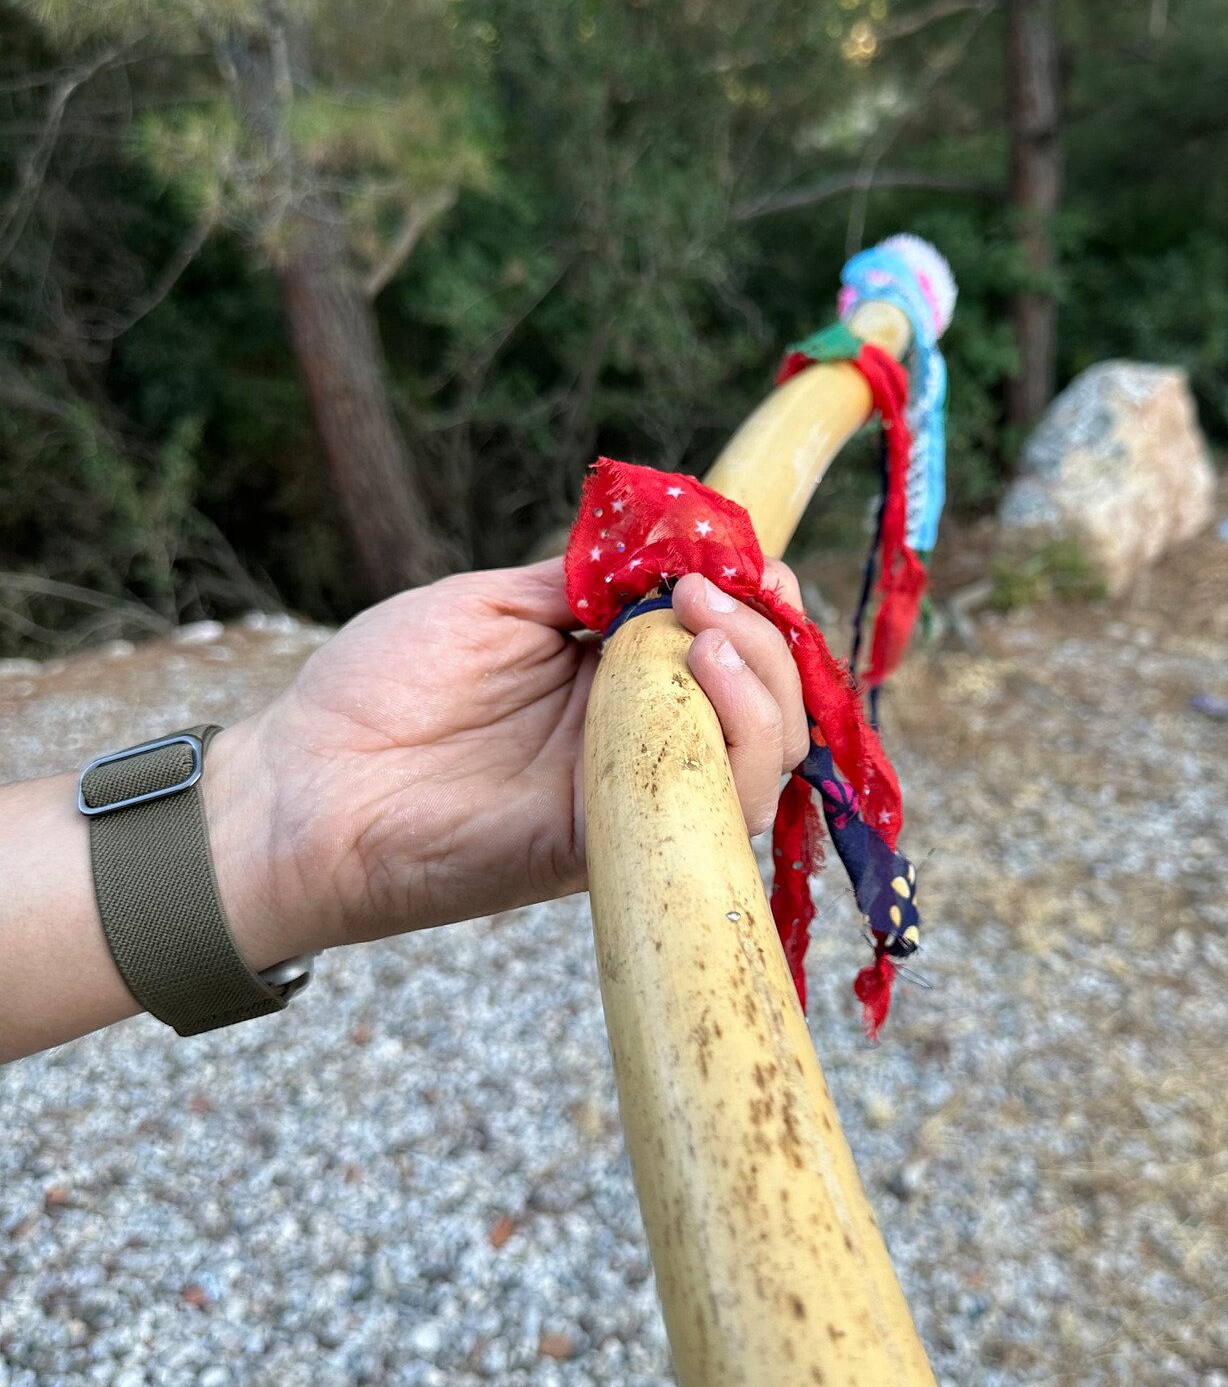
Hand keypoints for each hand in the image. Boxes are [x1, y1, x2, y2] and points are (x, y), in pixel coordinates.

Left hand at [205, 563, 809, 967]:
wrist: (303, 784)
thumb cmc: (377, 688)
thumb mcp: (491, 603)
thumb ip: (583, 578)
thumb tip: (670, 545)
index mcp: (613, 676)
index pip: (726, 643)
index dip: (756, 600)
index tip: (749, 557)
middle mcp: (639, 738)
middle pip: (762, 700)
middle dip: (766, 633)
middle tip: (716, 588)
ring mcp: (633, 794)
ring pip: (761, 757)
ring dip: (761, 683)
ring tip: (708, 629)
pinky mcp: (616, 841)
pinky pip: (716, 809)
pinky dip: (738, 741)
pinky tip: (701, 676)